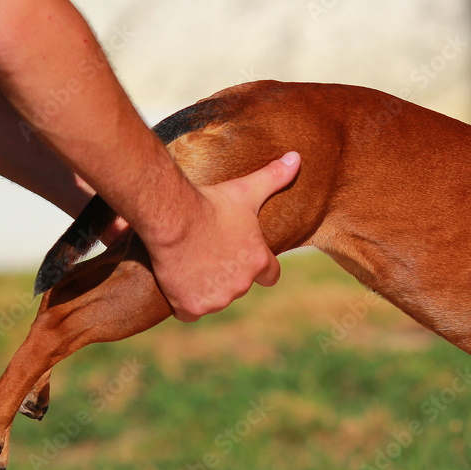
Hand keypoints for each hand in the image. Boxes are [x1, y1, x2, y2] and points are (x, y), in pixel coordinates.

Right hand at [146, 152, 300, 321]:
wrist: (173, 218)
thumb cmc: (210, 203)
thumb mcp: (246, 190)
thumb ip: (274, 177)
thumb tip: (297, 157)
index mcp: (259, 261)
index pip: (270, 274)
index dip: (260, 267)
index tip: (246, 258)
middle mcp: (241, 284)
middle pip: (238, 285)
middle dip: (227, 273)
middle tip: (209, 253)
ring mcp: (217, 298)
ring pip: (215, 298)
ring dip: (207, 287)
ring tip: (192, 263)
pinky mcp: (191, 306)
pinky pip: (191, 312)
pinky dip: (185, 302)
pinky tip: (178, 284)